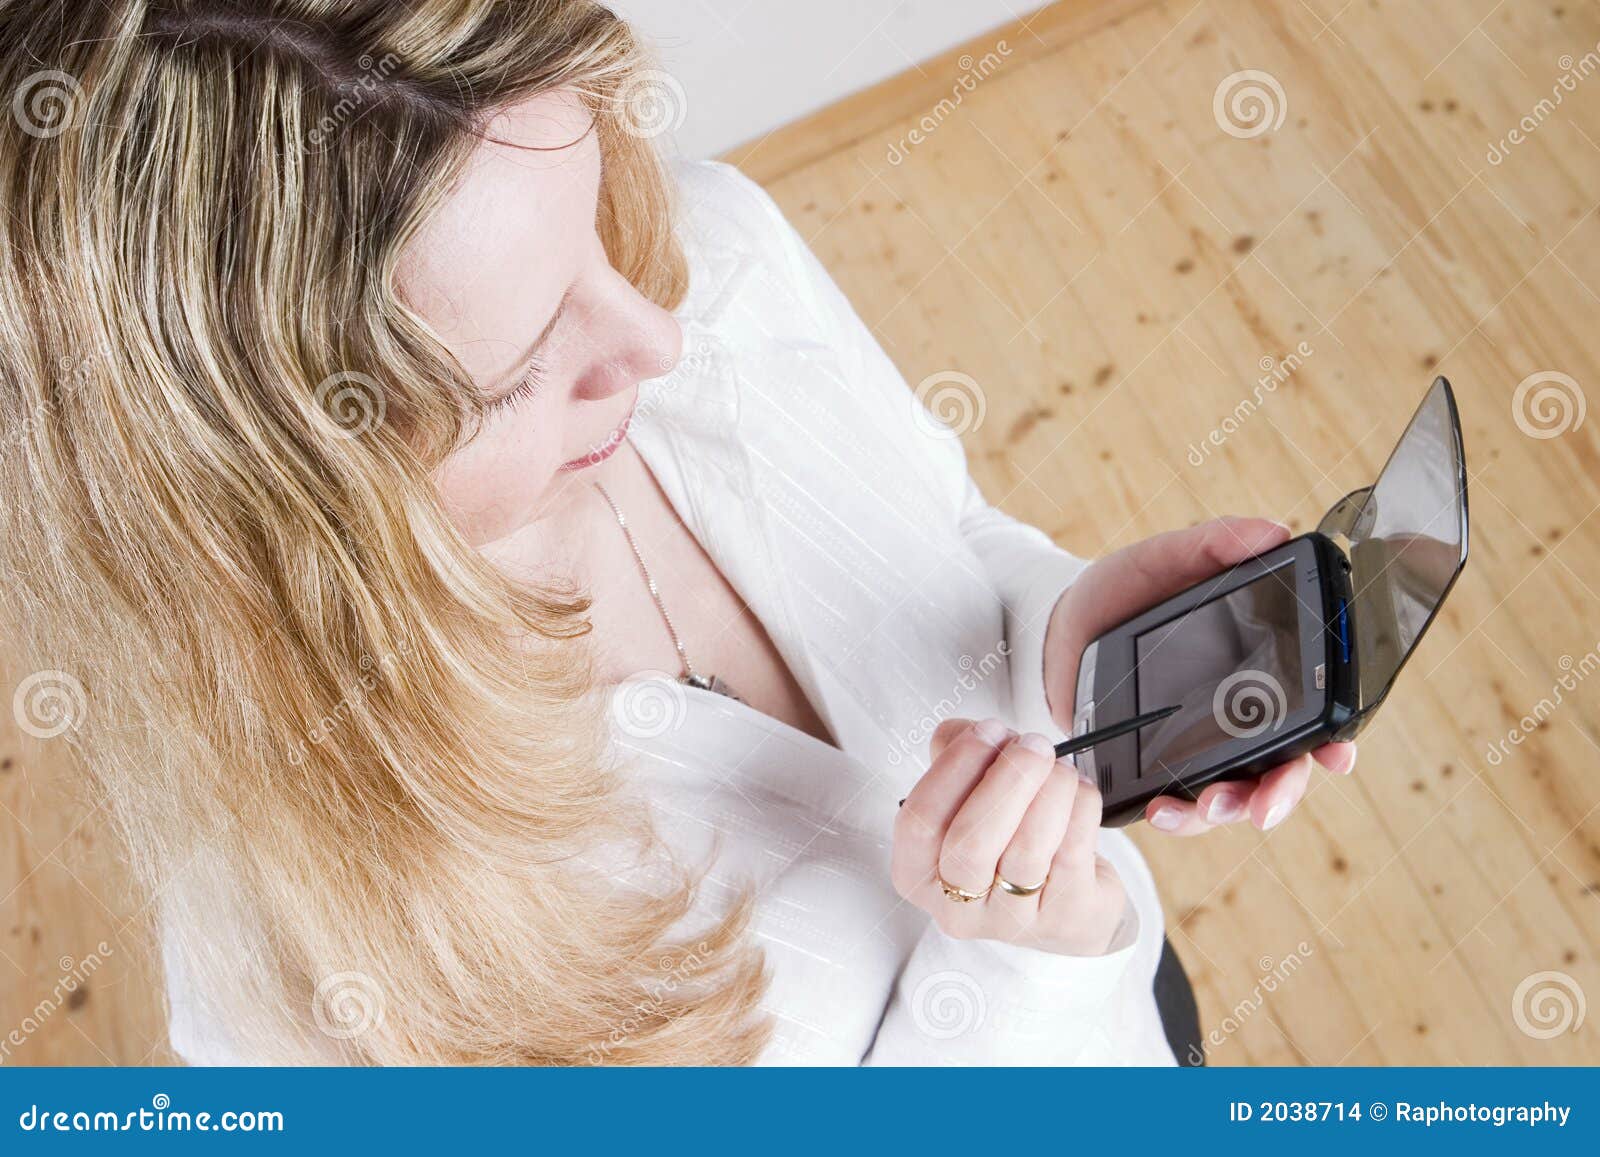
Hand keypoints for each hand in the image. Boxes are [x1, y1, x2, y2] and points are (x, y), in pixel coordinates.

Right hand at [892, 717, 1126, 956]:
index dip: (954, 768)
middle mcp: (957, 906)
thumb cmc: (1005, 838)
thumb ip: (956, 754)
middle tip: (1033, 744)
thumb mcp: (967, 795)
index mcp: (917, 873)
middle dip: (1008, 778)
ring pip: (1028, 846)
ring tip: (1059, 765)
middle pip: (970, 840)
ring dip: (1050, 789)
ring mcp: (1011, 920)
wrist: (1061, 897)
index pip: (919, 821)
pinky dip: (1080, 806)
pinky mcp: (1064, 917)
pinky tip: (1078, 790)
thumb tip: (969, 733)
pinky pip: (1073, 850)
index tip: (986, 731)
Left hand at [1042, 517, 1357, 834]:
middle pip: (1282, 768)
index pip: (1312, 710)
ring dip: (1231, 810)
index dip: (1333, 738)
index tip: (1336, 755)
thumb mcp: (1160, 562)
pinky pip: (1179, 803)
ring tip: (1207, 806)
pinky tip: (1162, 810)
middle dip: (1281, 793)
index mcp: (1256, 669)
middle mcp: (1238, 717)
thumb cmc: (1119, 592)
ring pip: (1235, 796)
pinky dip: (1178, 815)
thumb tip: (1272, 531)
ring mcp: (1198, 748)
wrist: (1055, 629)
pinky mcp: (1156, 768)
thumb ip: (1210, 546)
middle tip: (1263, 805)